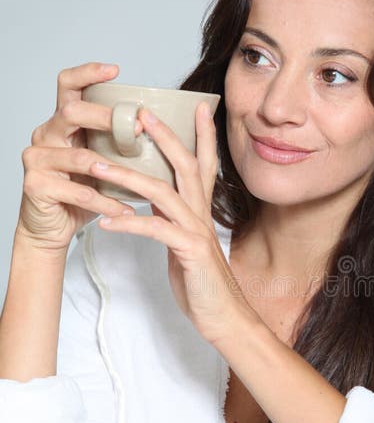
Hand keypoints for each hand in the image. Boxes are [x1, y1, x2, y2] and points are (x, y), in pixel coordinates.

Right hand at [17, 62, 136, 253]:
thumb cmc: (81, 193)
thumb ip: (118, 144)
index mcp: (62, 123)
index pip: (68, 85)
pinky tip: (125, 211)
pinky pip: (78, 191)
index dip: (88, 73)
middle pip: (72, 112)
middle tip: (137, 128)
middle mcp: (45, 134)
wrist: (53, 228)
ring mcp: (37, 158)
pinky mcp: (35, 185)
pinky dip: (106, 202)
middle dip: (106, 117)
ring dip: (114, 170)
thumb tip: (163, 128)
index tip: (115, 70)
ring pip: (79, 156)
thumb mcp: (102, 162)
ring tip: (140, 181)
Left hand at [90, 105, 259, 344]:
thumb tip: (156, 204)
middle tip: (140, 113)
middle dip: (164, 135)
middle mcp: (201, 214)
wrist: (225, 317)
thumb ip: (175, 220)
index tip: (194, 105)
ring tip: (99, 166)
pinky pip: (156, 230)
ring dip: (129, 176)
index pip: (203, 163)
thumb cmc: (204, 283)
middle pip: (185, 164)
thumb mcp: (187, 244)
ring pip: (164, 192)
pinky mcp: (189, 252)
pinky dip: (130, 223)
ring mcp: (197, 231)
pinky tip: (107, 221)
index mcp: (201, 210)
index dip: (201, 133)